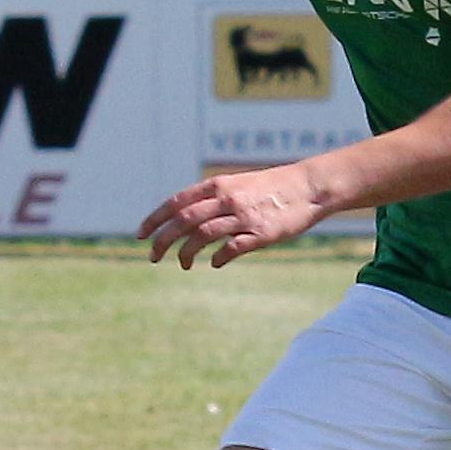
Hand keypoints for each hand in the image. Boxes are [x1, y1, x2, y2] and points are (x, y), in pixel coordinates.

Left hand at [138, 163, 328, 268]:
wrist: (308, 187)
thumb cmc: (271, 188)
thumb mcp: (237, 185)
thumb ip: (212, 198)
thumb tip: (185, 217)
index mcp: (218, 186)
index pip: (176, 202)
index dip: (155, 219)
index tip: (141, 235)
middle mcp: (227, 199)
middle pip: (183, 221)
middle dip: (162, 240)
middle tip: (152, 256)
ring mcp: (244, 217)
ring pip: (203, 236)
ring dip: (186, 253)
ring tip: (182, 264)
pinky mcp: (261, 234)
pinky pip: (232, 249)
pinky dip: (218, 259)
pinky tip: (215, 264)